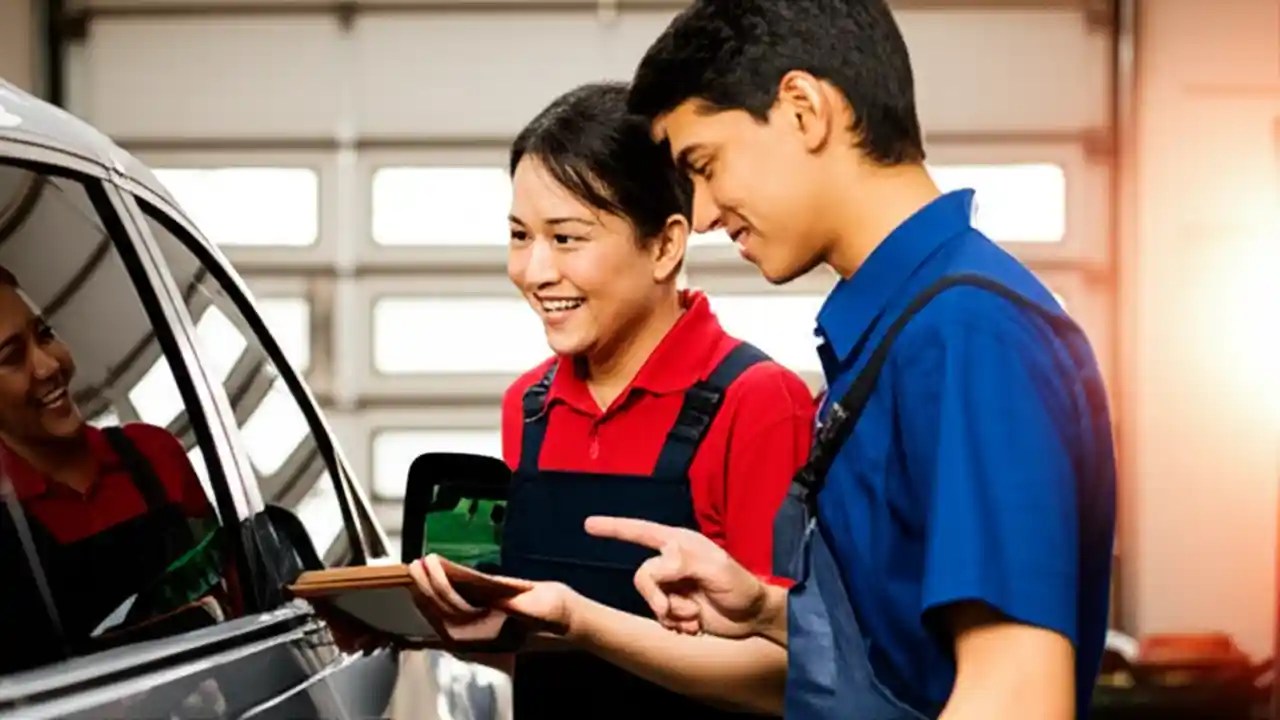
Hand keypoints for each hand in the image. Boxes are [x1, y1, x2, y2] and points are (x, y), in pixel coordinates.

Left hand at [409, 554, 576, 639]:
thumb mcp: (537, 606)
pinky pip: (453, 611)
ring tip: (418, 569)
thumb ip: (513, 604)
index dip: (439, 585)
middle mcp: (479, 634)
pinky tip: (432, 585)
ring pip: (443, 612)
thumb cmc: (555, 614)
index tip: (430, 563)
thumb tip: (492, 597)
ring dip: (428, 591)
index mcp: (489, 631)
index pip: (454, 608)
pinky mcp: (482, 622)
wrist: (568, 624)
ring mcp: (478, 630)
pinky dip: (440, 597)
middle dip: (426, 586)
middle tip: (416, 563)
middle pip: (443, 610)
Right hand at [585, 516, 769, 638]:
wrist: (753, 617)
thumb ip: (683, 562)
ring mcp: (672, 587)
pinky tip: (693, 627)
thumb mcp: (715, 568)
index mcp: (679, 544)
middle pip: (642, 578)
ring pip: (650, 600)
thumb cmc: (739, 585)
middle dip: (657, 598)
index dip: (614, 528)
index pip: (641, 531)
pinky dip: (675, 625)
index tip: (588, 525)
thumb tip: (659, 565)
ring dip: (672, 614)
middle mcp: (671, 562)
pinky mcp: (675, 609)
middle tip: (678, 613)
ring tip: (694, 619)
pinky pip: (660, 617)